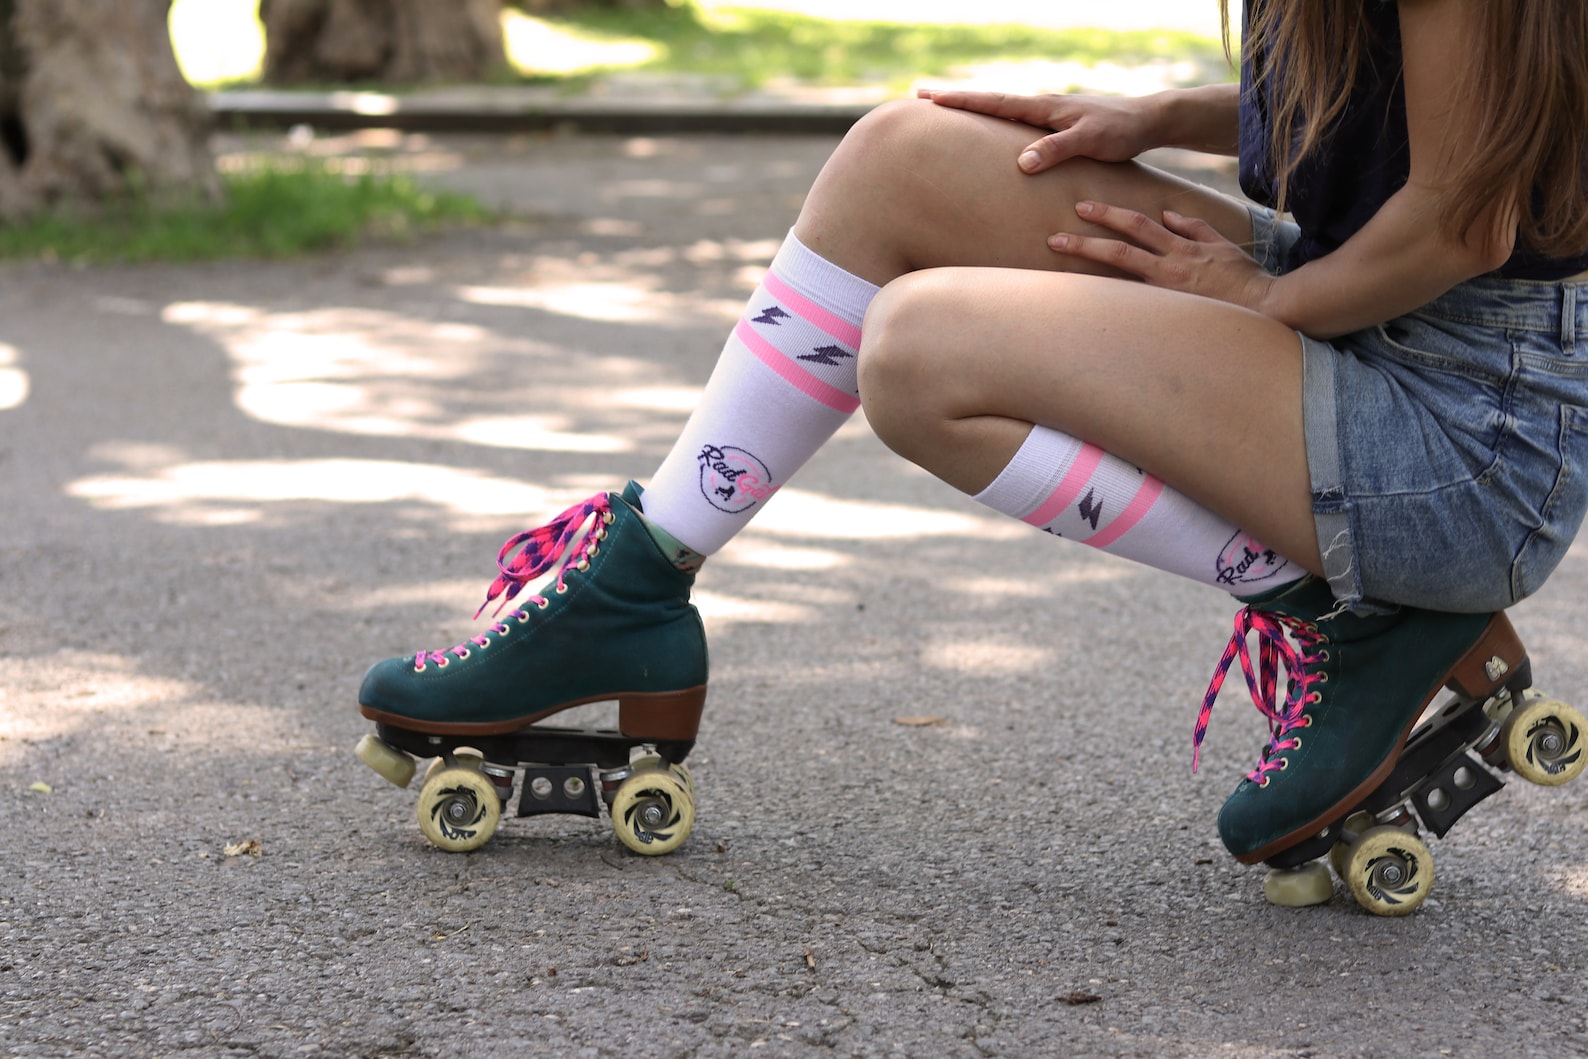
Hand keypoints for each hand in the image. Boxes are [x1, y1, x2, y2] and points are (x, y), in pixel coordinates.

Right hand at [918, 89, 1162, 172]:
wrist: (1147, 122)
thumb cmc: (1121, 131)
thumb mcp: (1089, 142)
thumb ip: (1057, 150)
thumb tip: (1021, 163)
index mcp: (1044, 107)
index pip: (994, 102)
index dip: (961, 101)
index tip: (930, 99)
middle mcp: (1041, 107)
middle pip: (989, 102)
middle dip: (956, 100)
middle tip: (921, 97)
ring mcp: (1046, 116)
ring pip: (1000, 111)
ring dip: (972, 110)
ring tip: (944, 112)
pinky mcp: (1054, 127)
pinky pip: (1014, 123)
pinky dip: (993, 122)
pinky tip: (988, 130)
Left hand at [1052, 200, 1275, 311]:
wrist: (1266, 308)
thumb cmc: (1243, 279)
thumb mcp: (1221, 246)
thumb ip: (1193, 228)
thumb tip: (1166, 214)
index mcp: (1181, 248)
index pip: (1138, 226)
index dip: (1108, 215)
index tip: (1083, 208)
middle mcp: (1170, 267)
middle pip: (1121, 248)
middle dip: (1086, 241)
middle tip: (1055, 236)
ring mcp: (1167, 293)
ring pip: (1122, 275)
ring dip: (1089, 265)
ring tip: (1060, 261)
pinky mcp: (1169, 313)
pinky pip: (1134, 306)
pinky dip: (1109, 303)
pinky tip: (1083, 307)